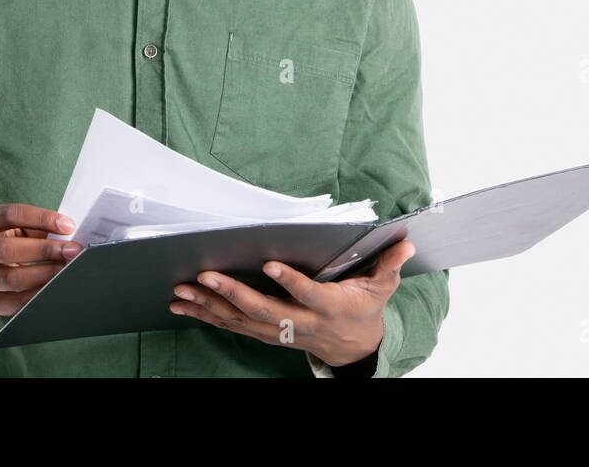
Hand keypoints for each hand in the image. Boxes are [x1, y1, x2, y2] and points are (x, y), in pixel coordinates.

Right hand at [0, 203, 81, 318]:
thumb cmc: (7, 237)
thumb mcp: (15, 224)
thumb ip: (37, 225)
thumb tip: (68, 232)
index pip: (9, 215)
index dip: (42, 218)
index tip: (68, 225)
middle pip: (6, 250)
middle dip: (45, 250)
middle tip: (72, 250)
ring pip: (11, 279)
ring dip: (45, 273)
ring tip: (68, 268)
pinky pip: (16, 302)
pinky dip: (40, 294)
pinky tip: (57, 285)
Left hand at [170, 239, 415, 367]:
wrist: (352, 347)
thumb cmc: (364, 308)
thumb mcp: (382, 287)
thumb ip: (390, 264)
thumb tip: (406, 242)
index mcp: (329, 308)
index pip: (308, 295)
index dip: (290, 282)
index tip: (270, 264)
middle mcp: (300, 323)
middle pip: (263, 310)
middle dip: (232, 293)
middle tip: (206, 276)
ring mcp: (280, 331)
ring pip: (240, 321)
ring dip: (209, 306)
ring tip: (182, 290)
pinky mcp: (265, 333)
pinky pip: (232, 326)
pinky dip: (206, 315)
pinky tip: (183, 305)